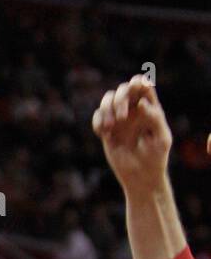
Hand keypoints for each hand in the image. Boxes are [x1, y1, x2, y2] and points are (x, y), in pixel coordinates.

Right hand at [92, 77, 171, 195]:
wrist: (141, 177)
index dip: (138, 82)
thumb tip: (140, 104)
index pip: (143, 86)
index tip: (136, 86)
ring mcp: (118, 119)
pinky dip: (98, 122)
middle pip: (123, 90)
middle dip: (120, 98)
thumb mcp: (162, 138)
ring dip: (106, 109)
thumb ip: (155, 118)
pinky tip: (103, 134)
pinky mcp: (107, 130)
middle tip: (122, 117)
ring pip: (107, 99)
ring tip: (110, 127)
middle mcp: (133, 109)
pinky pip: (97, 117)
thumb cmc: (156, 157)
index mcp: (149, 107)